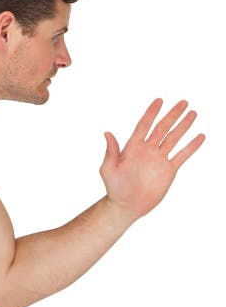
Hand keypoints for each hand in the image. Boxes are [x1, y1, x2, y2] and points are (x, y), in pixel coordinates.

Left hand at [100, 98, 204, 220]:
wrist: (127, 205)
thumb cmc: (114, 187)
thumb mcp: (108, 169)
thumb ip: (111, 151)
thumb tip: (107, 133)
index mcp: (133, 147)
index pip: (144, 125)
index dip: (151, 113)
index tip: (159, 101)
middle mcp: (147, 150)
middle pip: (162, 128)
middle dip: (172, 115)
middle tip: (183, 102)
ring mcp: (159, 159)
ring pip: (174, 138)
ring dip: (183, 126)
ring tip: (193, 113)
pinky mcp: (168, 170)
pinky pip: (182, 155)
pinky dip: (191, 146)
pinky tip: (200, 136)